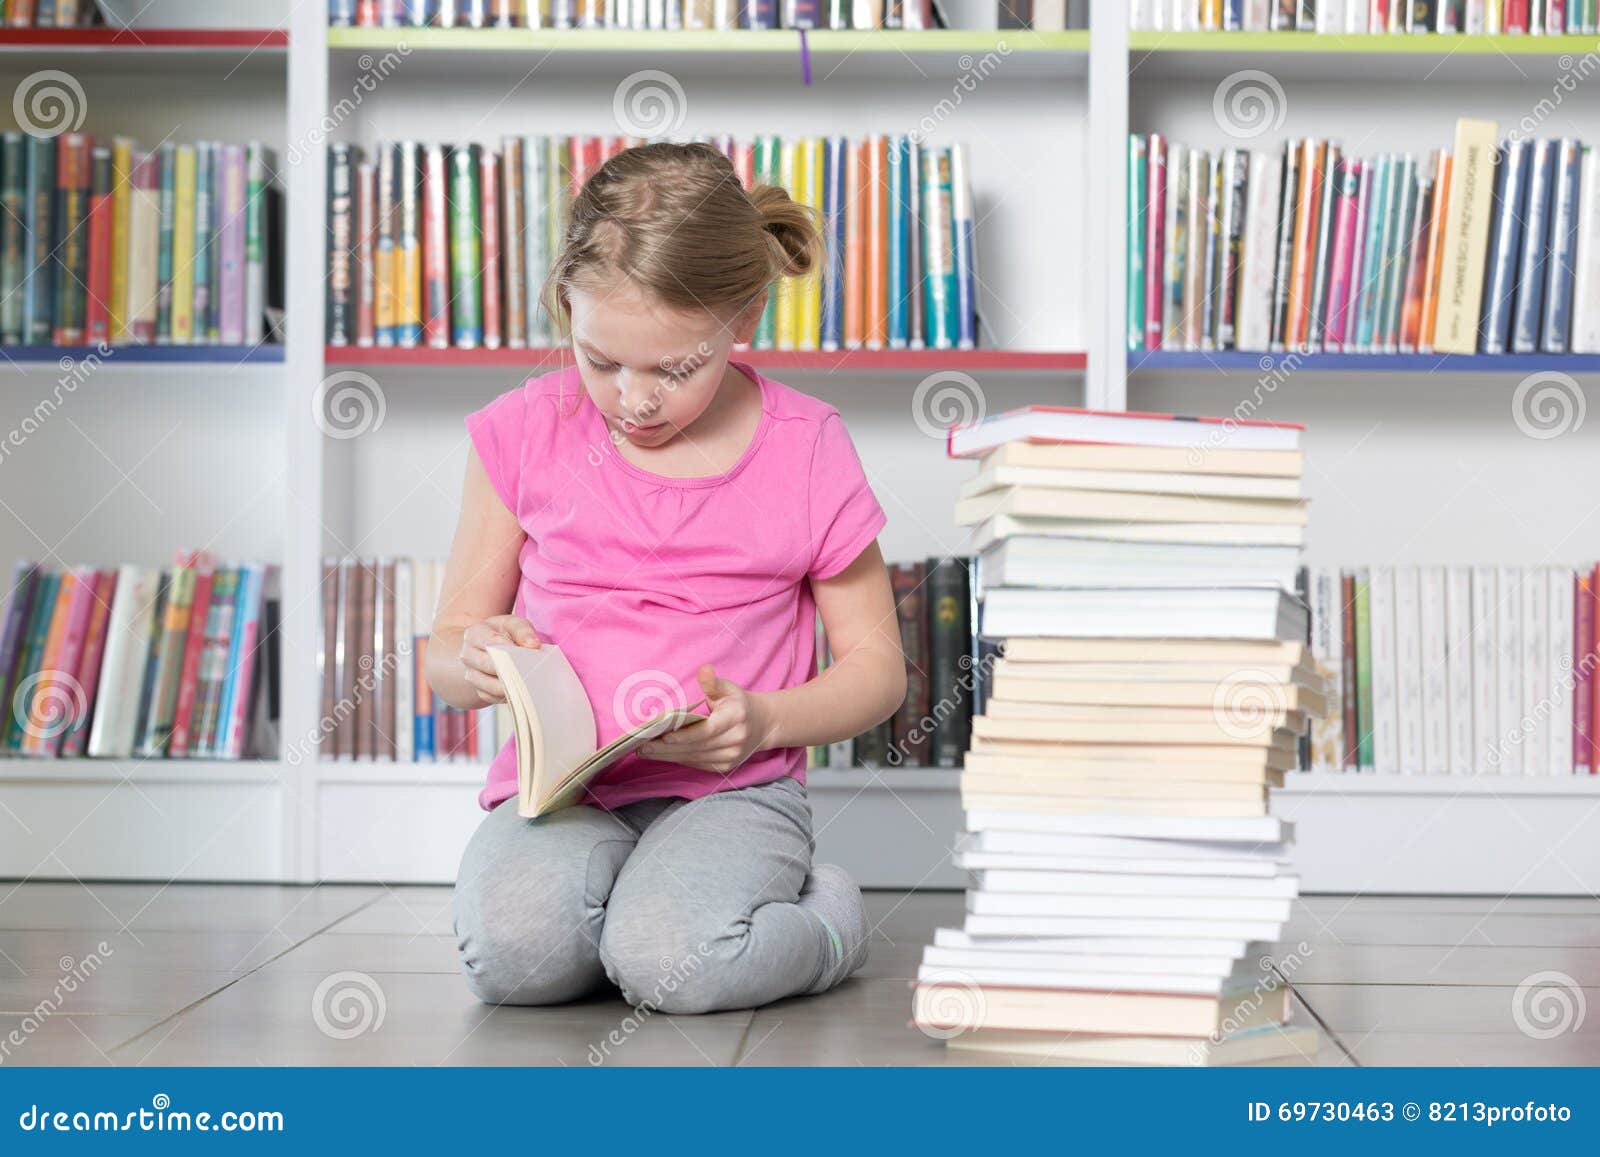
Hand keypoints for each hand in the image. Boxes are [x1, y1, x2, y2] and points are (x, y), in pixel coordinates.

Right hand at [458, 614, 539, 704]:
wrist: (486, 648)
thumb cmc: (503, 634)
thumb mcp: (512, 624)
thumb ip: (522, 630)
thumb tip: (533, 645)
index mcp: (474, 634)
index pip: (491, 643)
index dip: (510, 649)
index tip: (527, 651)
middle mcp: (467, 655)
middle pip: (489, 665)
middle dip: (511, 669)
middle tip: (530, 670)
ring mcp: (470, 674)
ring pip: (489, 685)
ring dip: (510, 686)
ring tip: (527, 682)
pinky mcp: (478, 690)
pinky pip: (491, 697)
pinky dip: (506, 696)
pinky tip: (519, 690)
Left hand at [641, 665, 773, 774]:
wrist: (763, 725)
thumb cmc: (739, 703)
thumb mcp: (729, 688)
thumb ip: (713, 682)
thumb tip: (704, 670)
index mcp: (735, 719)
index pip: (705, 731)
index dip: (683, 736)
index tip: (662, 735)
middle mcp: (734, 741)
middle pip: (695, 747)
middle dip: (666, 748)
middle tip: (640, 746)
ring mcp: (730, 757)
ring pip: (694, 758)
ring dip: (668, 756)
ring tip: (644, 750)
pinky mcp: (725, 766)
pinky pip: (697, 763)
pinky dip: (678, 759)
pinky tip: (661, 754)